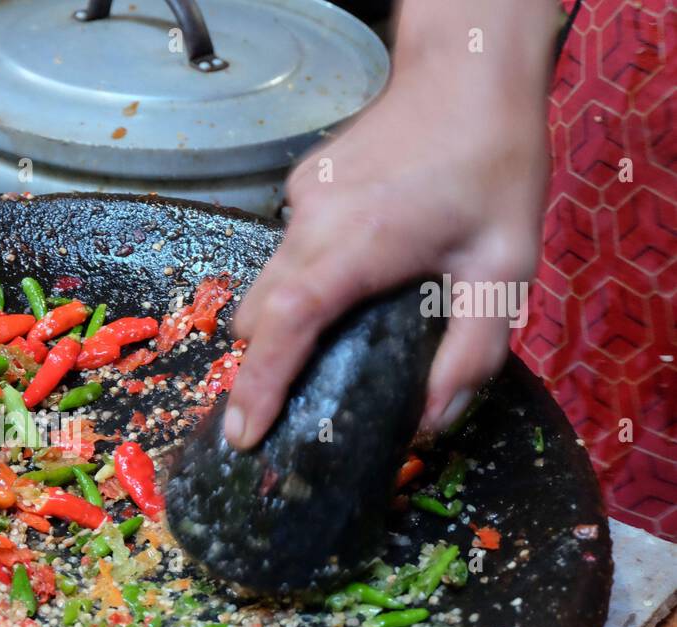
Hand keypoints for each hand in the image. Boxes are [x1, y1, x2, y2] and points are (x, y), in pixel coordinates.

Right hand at [223, 0, 559, 448]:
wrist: (467, 70)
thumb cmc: (494, 165)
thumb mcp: (507, 266)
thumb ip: (471, 350)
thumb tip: (432, 419)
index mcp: (356, 248)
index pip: (284, 327)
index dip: (258, 386)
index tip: (242, 435)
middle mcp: (312, 226)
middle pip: (257, 316)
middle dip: (261, 367)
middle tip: (284, 409)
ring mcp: (299, 203)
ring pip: (264, 284)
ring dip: (282, 324)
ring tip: (324, 346)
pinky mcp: (302, 187)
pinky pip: (286, 250)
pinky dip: (303, 279)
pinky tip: (354, 271)